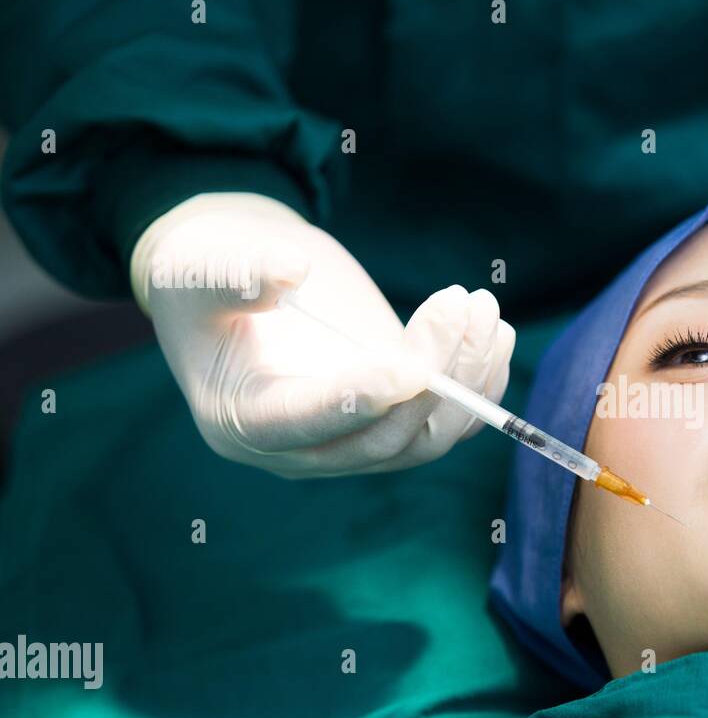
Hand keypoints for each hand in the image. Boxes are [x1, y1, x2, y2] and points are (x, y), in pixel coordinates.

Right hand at [129, 192, 513, 476]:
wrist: (236, 281)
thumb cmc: (206, 275)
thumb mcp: (200, 268)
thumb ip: (236, 274)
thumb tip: (291, 271)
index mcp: (242, 421)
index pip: (306, 424)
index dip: (359, 399)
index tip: (409, 364)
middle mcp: (302, 448)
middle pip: (382, 439)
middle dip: (431, 376)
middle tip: (460, 306)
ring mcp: (352, 441)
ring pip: (427, 438)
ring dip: (467, 381)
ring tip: (485, 312)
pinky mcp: (391, 420)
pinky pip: (449, 425)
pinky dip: (481, 387)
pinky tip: (498, 336)